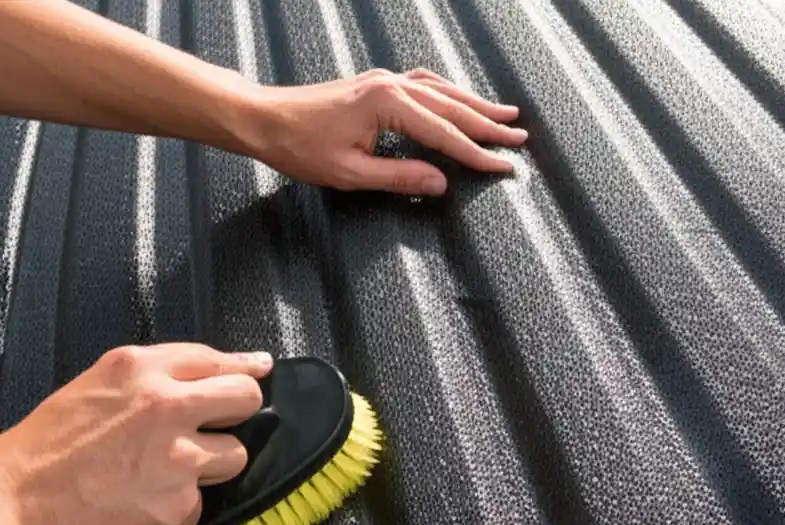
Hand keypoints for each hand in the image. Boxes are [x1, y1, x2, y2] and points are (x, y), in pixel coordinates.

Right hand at [0, 343, 271, 524]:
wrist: (7, 509)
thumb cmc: (39, 453)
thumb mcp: (91, 389)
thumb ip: (148, 380)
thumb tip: (202, 377)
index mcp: (139, 369)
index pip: (216, 359)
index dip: (243, 368)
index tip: (258, 370)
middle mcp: (166, 406)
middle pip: (245, 400)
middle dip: (238, 414)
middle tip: (216, 429)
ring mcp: (177, 458)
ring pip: (232, 458)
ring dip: (207, 470)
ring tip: (157, 478)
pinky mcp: (178, 507)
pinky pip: (199, 507)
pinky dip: (175, 512)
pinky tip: (137, 509)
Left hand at [240, 68, 527, 195]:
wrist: (264, 118)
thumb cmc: (299, 147)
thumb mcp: (351, 173)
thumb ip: (400, 177)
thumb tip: (440, 183)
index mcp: (388, 104)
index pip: (445, 133)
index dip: (477, 153)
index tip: (504, 165)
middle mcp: (392, 85)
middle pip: (452, 106)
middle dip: (488, 124)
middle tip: (520, 138)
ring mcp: (385, 80)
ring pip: (443, 90)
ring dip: (475, 104)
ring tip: (505, 115)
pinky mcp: (377, 84)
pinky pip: (425, 84)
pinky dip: (450, 94)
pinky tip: (460, 101)